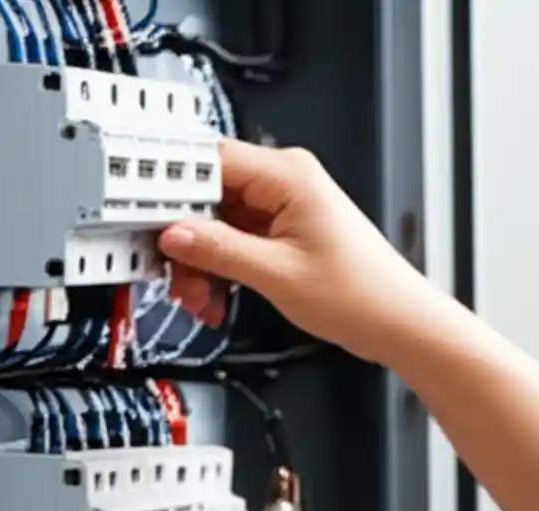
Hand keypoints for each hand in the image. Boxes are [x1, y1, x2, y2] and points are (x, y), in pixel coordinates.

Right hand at [158, 139, 434, 359]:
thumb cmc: (362, 294)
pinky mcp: (285, 233)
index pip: (207, 159)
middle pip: (207, 194)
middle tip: (169, 272)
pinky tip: (214, 299)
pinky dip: (220, 269)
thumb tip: (174, 234)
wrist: (399, 323)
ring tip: (198, 298)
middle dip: (184, 238)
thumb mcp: (276, 274)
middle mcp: (287, 183)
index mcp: (289, 175)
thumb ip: (219, 251)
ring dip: (200, 261)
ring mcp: (286, 208)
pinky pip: (235, 240)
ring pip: (217, 222)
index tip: (139, 212)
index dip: (167, 185)